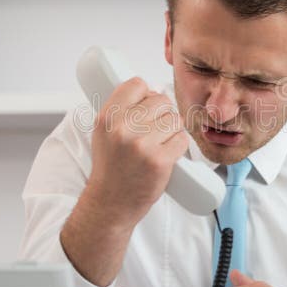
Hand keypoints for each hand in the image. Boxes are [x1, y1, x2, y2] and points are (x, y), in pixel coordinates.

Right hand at [87, 77, 188, 223]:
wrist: (110, 202)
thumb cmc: (111, 166)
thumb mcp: (104, 132)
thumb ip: (123, 110)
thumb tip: (152, 91)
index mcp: (108, 117)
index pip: (137, 84)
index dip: (146, 95)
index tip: (146, 108)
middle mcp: (123, 128)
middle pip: (161, 101)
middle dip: (162, 114)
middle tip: (154, 132)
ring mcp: (142, 144)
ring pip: (175, 119)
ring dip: (172, 131)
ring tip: (159, 144)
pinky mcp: (160, 160)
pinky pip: (183, 139)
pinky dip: (178, 146)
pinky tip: (166, 154)